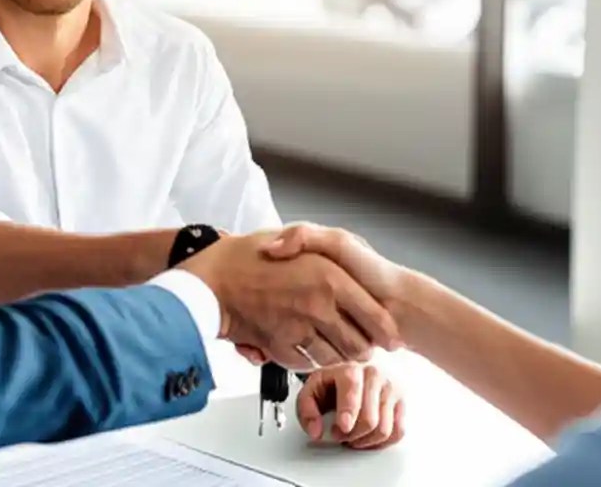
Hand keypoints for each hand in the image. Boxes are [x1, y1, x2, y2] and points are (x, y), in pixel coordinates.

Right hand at [178, 231, 399, 368]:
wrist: (210, 280)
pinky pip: (306, 364)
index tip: (390, 339)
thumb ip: (332, 253)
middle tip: (363, 347)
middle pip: (359, 344)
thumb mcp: (297, 236)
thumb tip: (353, 280)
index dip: (385, 332)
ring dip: (338, 359)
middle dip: (363, 350)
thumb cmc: (249, 256)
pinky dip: (311, 363)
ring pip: (335, 358)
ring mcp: (298, 327)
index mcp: (330, 276)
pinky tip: (309, 352)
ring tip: (337, 352)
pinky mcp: (279, 346)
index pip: (375, 315)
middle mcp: (318, 304)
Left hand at [297, 362, 405, 449]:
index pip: (352, 388)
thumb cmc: (332, 386)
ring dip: (365, 441)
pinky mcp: (401, 402)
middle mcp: (374, 375)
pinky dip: (382, 443)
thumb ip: (306, 410)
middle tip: (339, 435)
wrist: (350, 378)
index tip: (343, 426)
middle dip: (352, 434)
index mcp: (350, 369)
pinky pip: (398, 432)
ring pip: (384, 429)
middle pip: (369, 418)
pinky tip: (368, 439)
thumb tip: (316, 431)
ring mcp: (391, 387)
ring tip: (352, 437)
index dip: (348, 410)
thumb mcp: (311, 393)